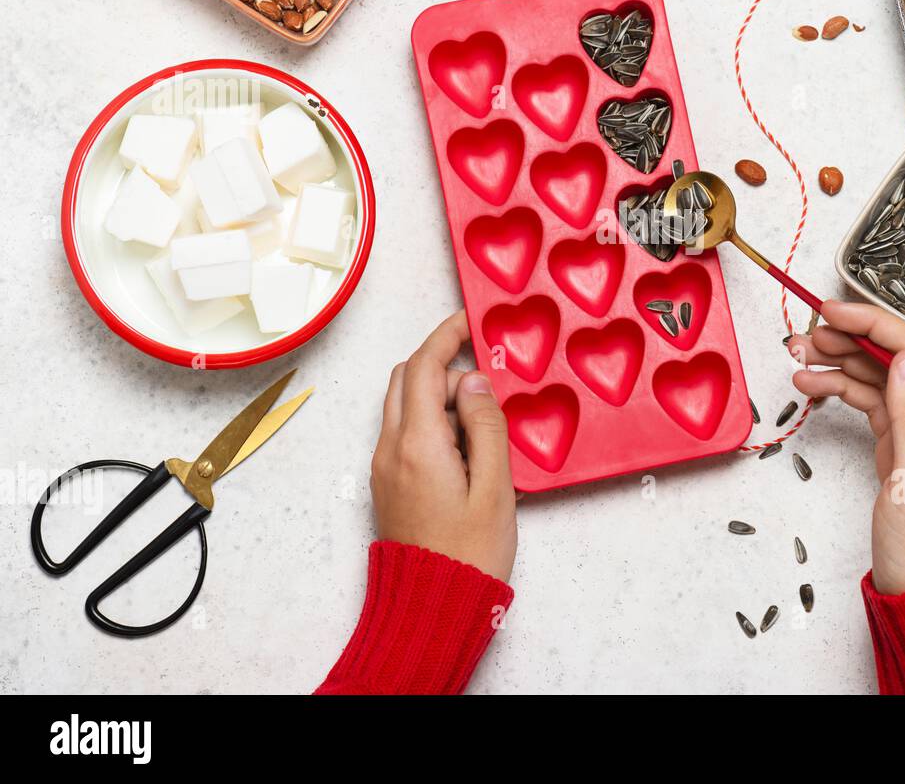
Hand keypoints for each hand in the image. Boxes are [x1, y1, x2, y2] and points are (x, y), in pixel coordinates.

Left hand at [370, 310, 516, 581]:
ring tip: (482, 418)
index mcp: (418, 444)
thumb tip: (476, 382)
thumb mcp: (495, 486)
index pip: (425, 368)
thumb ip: (486, 426)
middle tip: (483, 373)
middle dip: (442, 363)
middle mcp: (391, 450)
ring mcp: (385, 467)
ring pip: (404, 405)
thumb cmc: (469, 554)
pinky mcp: (389, 483)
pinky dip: (432, 419)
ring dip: (438, 394)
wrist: (433, 606)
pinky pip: (405, 432)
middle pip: (407, 379)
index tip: (468, 322)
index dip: (446, 336)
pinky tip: (466, 443)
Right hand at [788, 300, 904, 594]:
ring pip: (878, 380)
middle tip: (808, 333)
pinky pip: (870, 406)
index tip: (834, 311)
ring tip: (800, 357)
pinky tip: (814, 386)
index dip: (874, 323)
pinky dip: (841, 391)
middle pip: (896, 359)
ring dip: (840, 362)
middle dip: (852, 338)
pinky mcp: (899, 452)